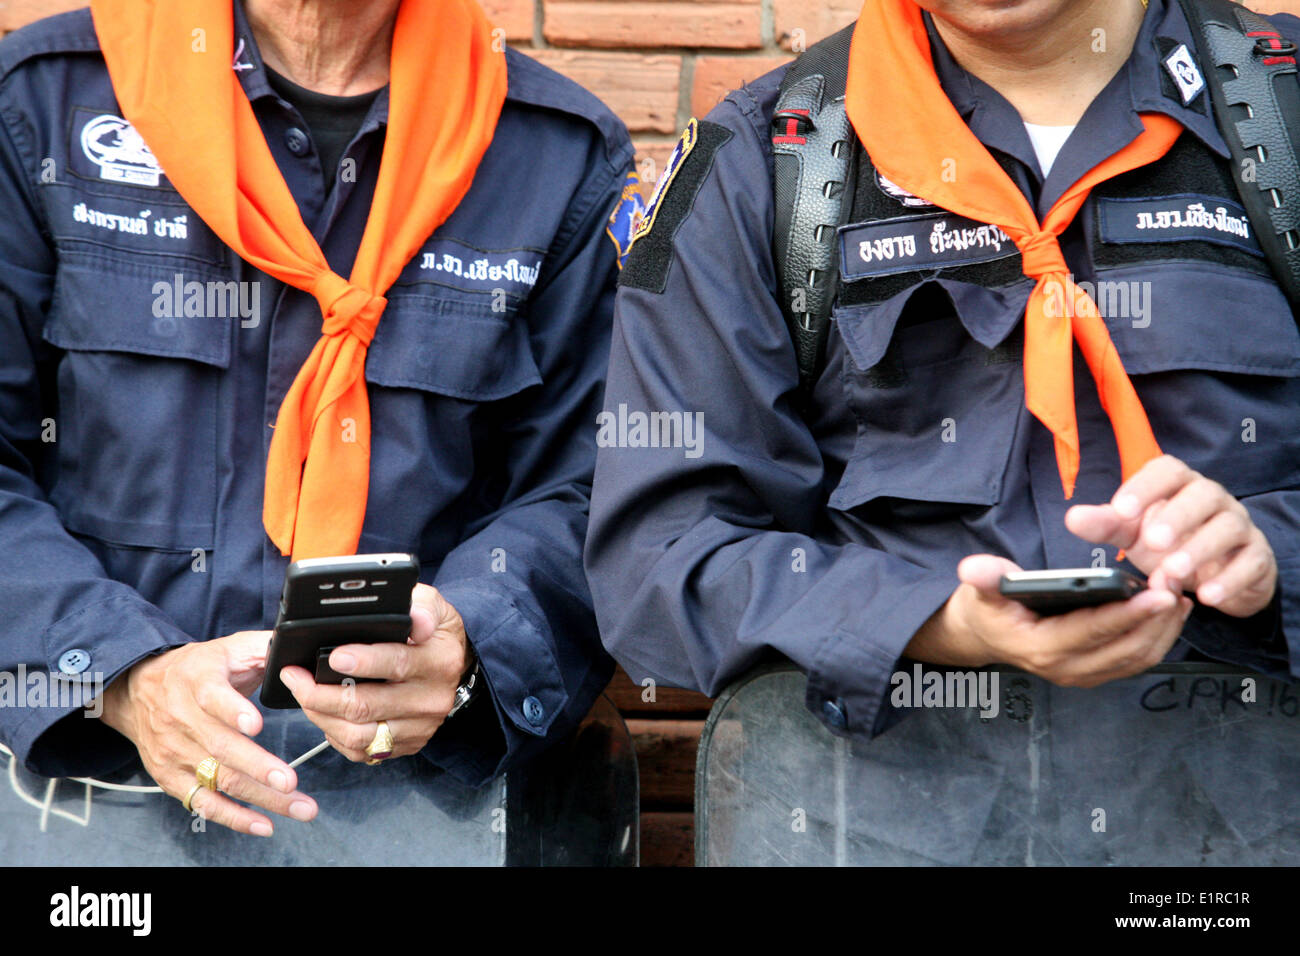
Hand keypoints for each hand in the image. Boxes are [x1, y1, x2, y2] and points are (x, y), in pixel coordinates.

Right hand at [98, 630, 317, 835]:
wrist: (138, 690)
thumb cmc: (197, 669)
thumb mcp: (226, 647)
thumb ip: (262, 646)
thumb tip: (296, 645)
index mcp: (197, 681)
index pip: (211, 696)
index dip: (232, 710)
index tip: (256, 724)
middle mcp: (182, 719)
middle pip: (220, 747)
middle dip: (259, 767)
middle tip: (292, 782)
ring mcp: (175, 752)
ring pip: (219, 779)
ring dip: (261, 797)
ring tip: (299, 807)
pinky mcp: (171, 777)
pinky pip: (203, 803)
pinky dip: (233, 817)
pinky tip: (263, 825)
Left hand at [280, 584, 469, 762]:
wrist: (453, 666)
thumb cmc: (433, 632)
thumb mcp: (434, 607)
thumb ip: (423, 607)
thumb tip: (415, 619)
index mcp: (439, 661)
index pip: (398, 664)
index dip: (364, 662)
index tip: (334, 657)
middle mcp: (431, 699)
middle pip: (367, 706)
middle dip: (321, 694)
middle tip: (295, 676)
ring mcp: (419, 727)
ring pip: (358, 735)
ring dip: (321, 716)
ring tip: (302, 694)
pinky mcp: (406, 745)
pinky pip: (361, 751)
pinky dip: (334, 734)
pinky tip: (324, 714)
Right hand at [908, 554, 1192, 687]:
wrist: (986, 637)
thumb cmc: (988, 610)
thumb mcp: (980, 590)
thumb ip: (984, 577)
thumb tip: (972, 568)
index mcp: (1041, 648)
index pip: (1094, 631)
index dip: (1129, 613)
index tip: (1159, 593)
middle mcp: (1067, 669)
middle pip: (1127, 648)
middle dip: (1158, 617)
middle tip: (1178, 582)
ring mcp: (1084, 675)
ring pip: (1140, 658)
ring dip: (1165, 628)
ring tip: (1180, 593)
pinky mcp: (1097, 673)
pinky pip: (1138, 660)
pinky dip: (1161, 637)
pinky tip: (1172, 610)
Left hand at [1065, 454, 1276, 617]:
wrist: (1212, 574)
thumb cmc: (1166, 544)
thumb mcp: (1131, 533)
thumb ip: (1105, 524)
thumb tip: (1072, 518)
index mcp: (1178, 484)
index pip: (1167, 470)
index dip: (1145, 487)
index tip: (1121, 510)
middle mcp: (1212, 498)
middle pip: (1202, 495)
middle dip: (1177, 517)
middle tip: (1152, 542)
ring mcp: (1238, 525)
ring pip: (1228, 528)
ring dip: (1200, 550)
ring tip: (1172, 573)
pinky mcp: (1256, 556)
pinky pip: (1251, 562)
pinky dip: (1229, 579)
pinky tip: (1206, 595)